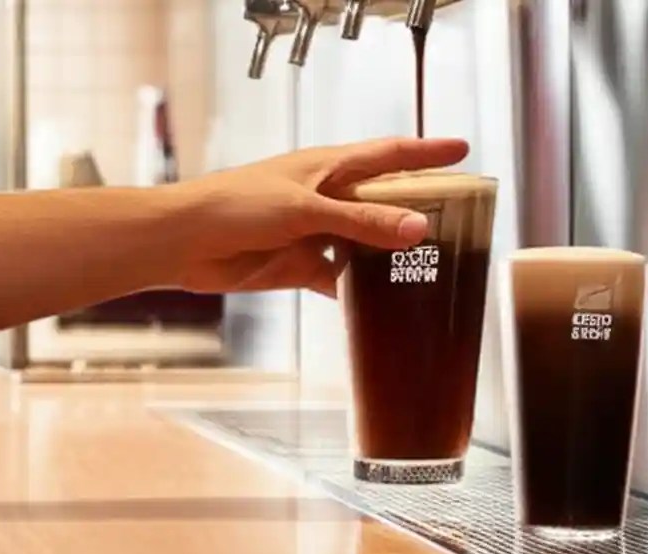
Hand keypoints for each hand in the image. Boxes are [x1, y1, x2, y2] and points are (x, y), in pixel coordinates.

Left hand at [165, 137, 468, 296]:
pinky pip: (339, 280)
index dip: (426, 153)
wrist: (184, 243)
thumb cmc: (235, 206)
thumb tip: (419, 227)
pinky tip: (383, 307)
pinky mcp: (299, 266)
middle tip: (462, 221)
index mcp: (328, 167)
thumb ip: (363, 220)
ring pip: (365, 244)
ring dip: (392, 257)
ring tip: (432, 270)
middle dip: (419, 209)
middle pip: (383, 201)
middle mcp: (325, 197)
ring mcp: (314, 233)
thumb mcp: (306, 210)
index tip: (462, 151)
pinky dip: (359, 293)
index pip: (389, 155)